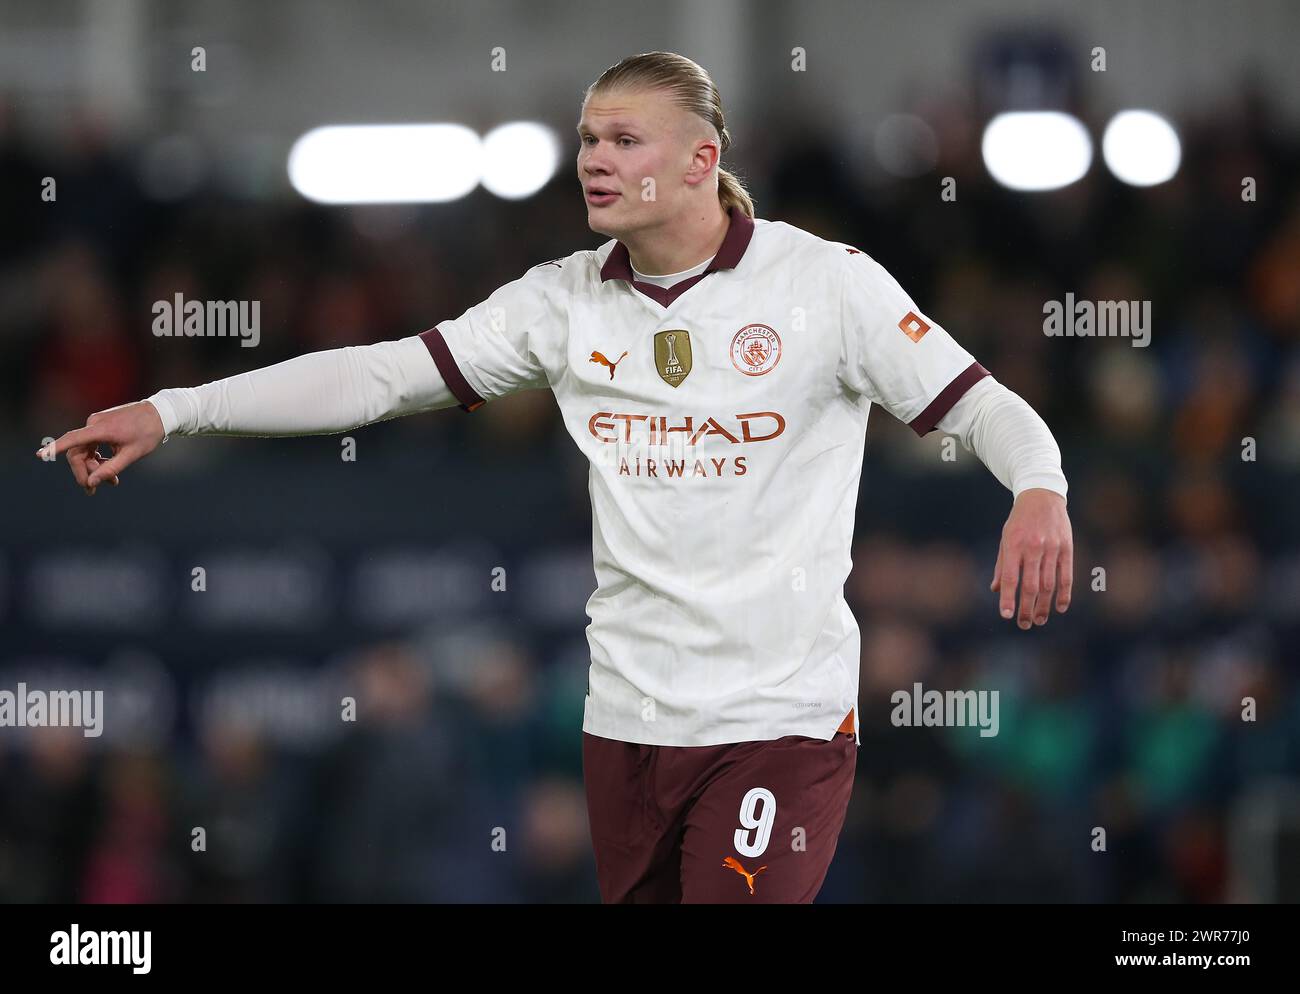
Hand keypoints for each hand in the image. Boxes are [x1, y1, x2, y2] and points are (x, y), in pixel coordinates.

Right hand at [36, 401, 165, 495]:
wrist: (161, 413)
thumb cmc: (148, 433)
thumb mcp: (131, 454)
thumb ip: (111, 469)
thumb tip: (92, 482)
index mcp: (101, 429)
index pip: (72, 440)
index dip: (55, 448)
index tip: (40, 455)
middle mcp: (94, 423)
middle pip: (77, 452)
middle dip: (84, 472)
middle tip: (93, 490)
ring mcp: (96, 422)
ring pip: (85, 450)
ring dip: (93, 467)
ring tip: (112, 482)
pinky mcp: (100, 424)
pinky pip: (91, 444)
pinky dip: (97, 458)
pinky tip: (110, 469)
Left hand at [990, 488, 1072, 628]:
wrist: (1042, 496)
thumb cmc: (1019, 521)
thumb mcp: (1005, 538)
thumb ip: (1002, 565)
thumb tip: (997, 590)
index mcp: (1014, 545)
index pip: (1011, 577)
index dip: (1009, 598)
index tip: (1006, 616)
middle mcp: (1033, 547)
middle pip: (1031, 585)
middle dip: (1026, 608)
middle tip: (1024, 624)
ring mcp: (1052, 548)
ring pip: (1049, 584)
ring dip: (1044, 605)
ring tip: (1039, 620)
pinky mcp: (1067, 548)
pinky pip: (1066, 575)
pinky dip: (1064, 593)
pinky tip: (1061, 607)